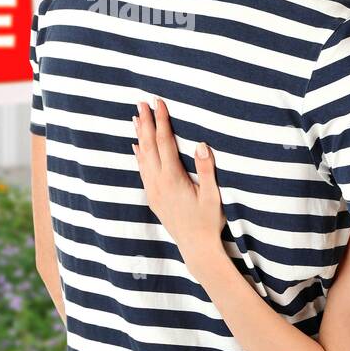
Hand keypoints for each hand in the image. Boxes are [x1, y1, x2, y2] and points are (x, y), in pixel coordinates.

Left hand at [133, 99, 226, 270]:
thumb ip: (207, 169)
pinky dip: (139, 156)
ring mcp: (153, 190)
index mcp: (173, 178)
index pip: (165, 142)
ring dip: (140, 136)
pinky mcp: (153, 197)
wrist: (196, 247)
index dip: (162, 121)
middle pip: (149, 146)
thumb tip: (201, 144)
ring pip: (143, 157)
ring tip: (136, 118)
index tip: (159, 104)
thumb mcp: (212, 195)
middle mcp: (158, 182)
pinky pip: (143, 170)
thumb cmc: (208, 221)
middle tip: (141, 103)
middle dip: (146, 123)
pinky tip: (137, 147)